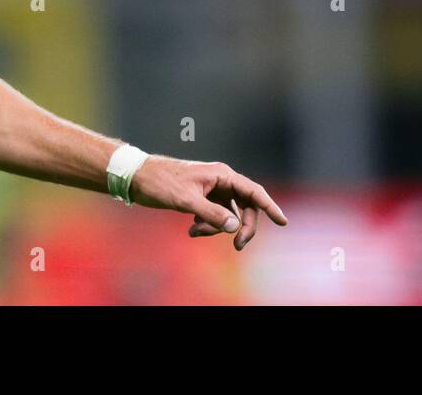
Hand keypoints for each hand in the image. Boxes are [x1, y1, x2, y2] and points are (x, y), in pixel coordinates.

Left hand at [128, 155, 287, 250]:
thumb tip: (234, 226)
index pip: (253, 191)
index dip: (270, 206)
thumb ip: (212, 214)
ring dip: (216, 228)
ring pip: (228, 213)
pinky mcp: (202, 197)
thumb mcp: (186, 200)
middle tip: (237, 246)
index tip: (283, 222)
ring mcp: (212, 189)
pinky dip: (207, 226)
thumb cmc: (161, 183)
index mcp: (222, 175)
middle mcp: (221, 180)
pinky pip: (215, 215)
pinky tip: (191, 230)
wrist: (138, 177)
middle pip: (244, 206)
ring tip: (194, 232)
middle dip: (240, 226)